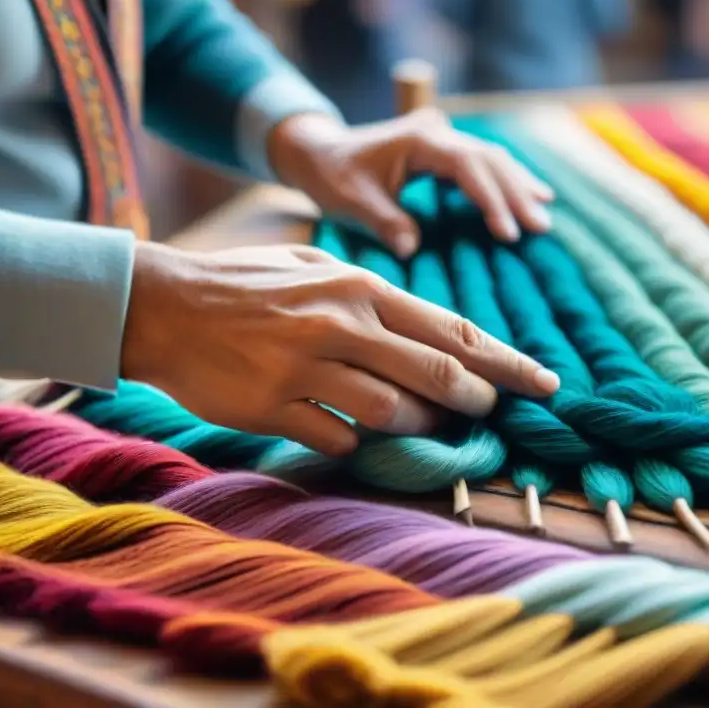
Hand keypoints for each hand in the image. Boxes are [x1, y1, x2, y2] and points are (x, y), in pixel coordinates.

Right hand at [122, 242, 560, 455]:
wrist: (163, 304)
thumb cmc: (245, 282)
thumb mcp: (313, 266)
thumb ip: (371, 295)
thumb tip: (426, 331)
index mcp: (359, 288)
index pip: (452, 330)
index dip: (506, 361)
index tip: (545, 382)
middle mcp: (341, 325)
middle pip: (438, 375)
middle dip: (479, 399)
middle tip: (492, 411)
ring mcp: (307, 368)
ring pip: (394, 413)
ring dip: (421, 427)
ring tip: (426, 424)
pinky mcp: (276, 407)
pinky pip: (339, 439)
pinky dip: (357, 442)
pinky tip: (351, 432)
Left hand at [267, 109, 553, 257]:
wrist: (318, 151)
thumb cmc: (331, 175)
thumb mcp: (351, 201)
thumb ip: (383, 221)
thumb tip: (412, 248)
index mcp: (419, 140)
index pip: (468, 167)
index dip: (491, 199)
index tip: (507, 232)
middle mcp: (437, 134)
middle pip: (489, 160)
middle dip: (516, 194)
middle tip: (541, 227)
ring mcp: (441, 139)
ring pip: (491, 159)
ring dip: (517, 186)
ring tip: (544, 214)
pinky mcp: (442, 152)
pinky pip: (481, 164)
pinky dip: (504, 181)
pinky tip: (528, 196)